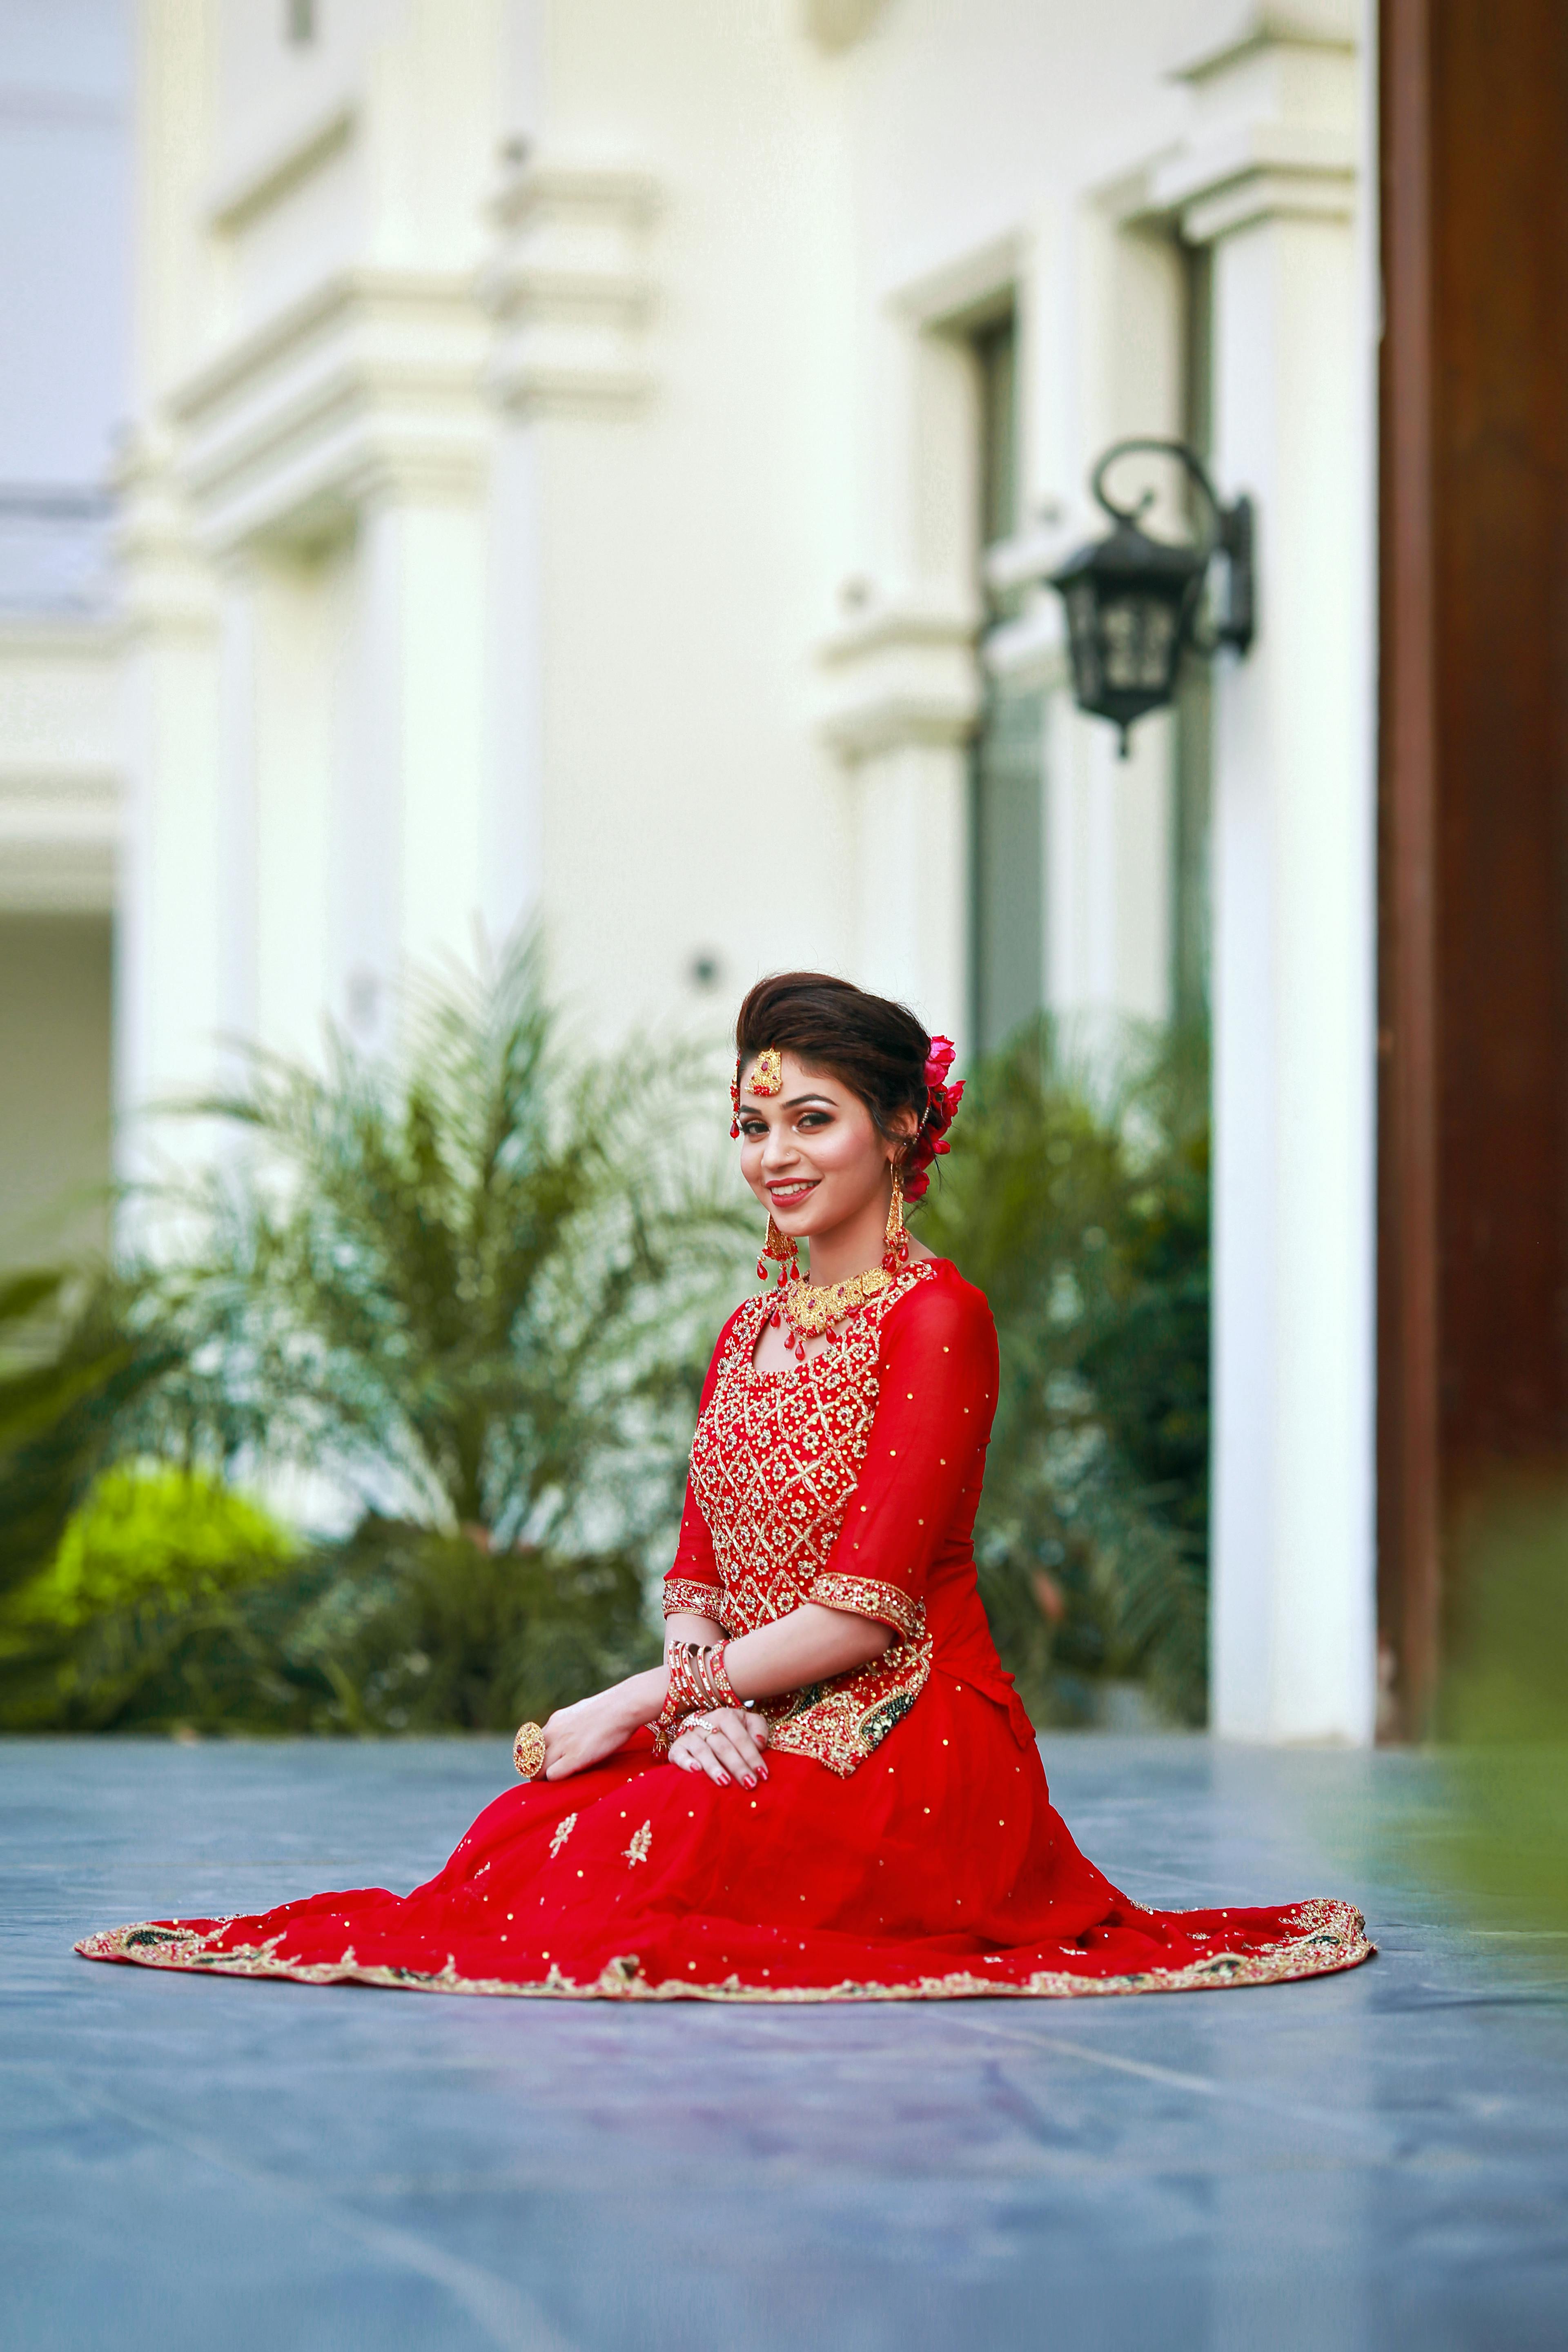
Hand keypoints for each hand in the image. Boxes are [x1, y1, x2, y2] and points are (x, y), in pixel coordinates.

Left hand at [540, 1671, 661, 1780]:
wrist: (624, 1706)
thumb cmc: (612, 1710)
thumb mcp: (582, 1713)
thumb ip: (571, 1725)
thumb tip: (573, 1735)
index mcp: (555, 1721)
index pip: (531, 1745)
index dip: (535, 1758)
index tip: (543, 1766)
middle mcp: (553, 1732)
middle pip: (530, 1760)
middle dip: (536, 1772)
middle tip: (546, 1780)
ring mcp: (563, 1745)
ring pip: (538, 1770)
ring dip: (544, 1779)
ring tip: (556, 1784)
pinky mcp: (574, 1758)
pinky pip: (553, 1776)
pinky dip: (557, 1781)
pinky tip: (569, 1778)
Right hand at [668, 1707, 771, 1788]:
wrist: (702, 1727)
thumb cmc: (731, 1730)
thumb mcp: (747, 1723)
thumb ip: (758, 1728)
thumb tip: (760, 1743)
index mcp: (725, 1716)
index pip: (741, 1738)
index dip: (753, 1756)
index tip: (763, 1775)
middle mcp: (706, 1723)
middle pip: (724, 1747)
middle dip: (738, 1767)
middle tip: (749, 1784)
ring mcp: (690, 1735)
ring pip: (703, 1751)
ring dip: (714, 1767)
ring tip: (725, 1782)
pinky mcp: (677, 1747)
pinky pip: (679, 1754)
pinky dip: (687, 1762)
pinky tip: (696, 1771)